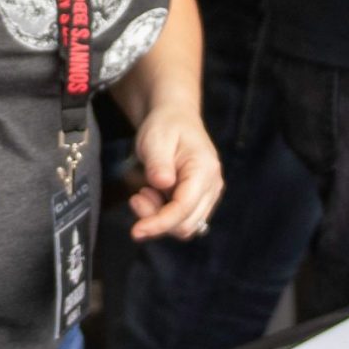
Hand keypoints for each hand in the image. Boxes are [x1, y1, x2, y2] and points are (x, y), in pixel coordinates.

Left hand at [126, 105, 224, 240]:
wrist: (175, 118)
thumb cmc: (165, 126)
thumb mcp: (156, 139)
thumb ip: (158, 162)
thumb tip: (162, 184)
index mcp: (204, 170)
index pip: (183, 209)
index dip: (159, 223)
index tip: (135, 231)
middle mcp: (212, 186)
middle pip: (186, 225)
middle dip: (156, 220)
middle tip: (137, 196)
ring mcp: (209, 194)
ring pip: (184, 226)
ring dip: (159, 217)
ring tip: (144, 191)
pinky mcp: (200, 199)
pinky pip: (182, 219)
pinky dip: (164, 214)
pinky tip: (152, 194)